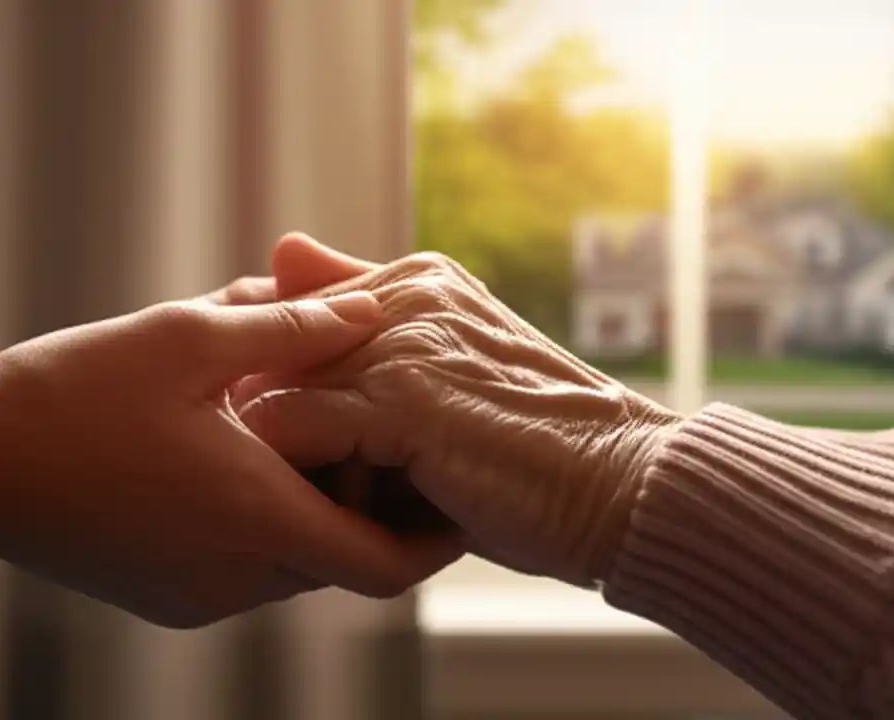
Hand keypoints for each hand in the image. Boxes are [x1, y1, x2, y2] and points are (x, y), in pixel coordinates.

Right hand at [0, 292, 458, 626]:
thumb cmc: (70, 395)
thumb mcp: (187, 338)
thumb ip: (293, 327)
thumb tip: (372, 307)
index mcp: (256, 517)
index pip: (386, 564)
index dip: (436, 541)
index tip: (459, 497)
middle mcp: (237, 574)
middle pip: (344, 556)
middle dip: (373, 505)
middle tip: (384, 438)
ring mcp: (199, 596)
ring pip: (296, 560)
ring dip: (313, 505)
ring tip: (303, 430)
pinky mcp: (167, 598)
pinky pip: (248, 568)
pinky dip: (267, 522)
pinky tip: (241, 455)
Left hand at [237, 251, 679, 586]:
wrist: (621, 488)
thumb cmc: (533, 444)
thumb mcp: (447, 364)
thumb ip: (363, 307)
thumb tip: (282, 246)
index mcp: (420, 279)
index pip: (296, 327)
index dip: (300, 396)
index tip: (343, 451)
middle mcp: (407, 293)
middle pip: (278, 361)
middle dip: (290, 430)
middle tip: (347, 487)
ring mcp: (403, 341)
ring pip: (272, 394)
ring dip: (296, 458)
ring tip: (360, 501)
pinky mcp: (402, 400)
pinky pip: (290, 430)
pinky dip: (305, 481)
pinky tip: (360, 512)